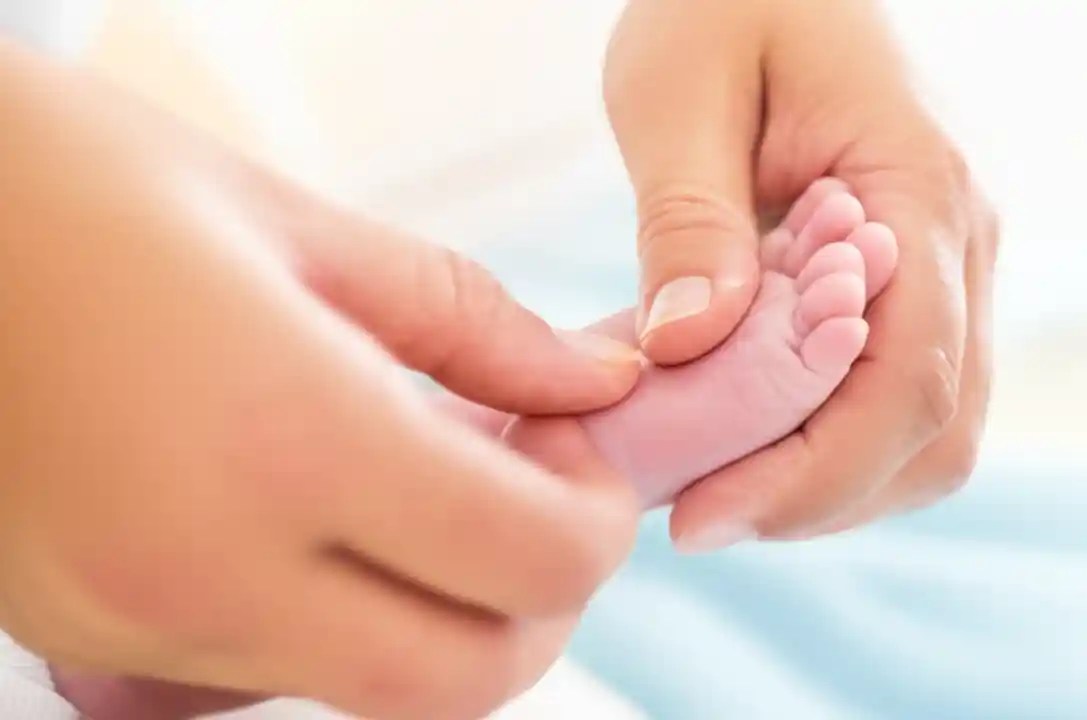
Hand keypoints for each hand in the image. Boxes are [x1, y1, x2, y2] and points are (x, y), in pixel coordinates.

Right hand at [0, 42, 640, 718]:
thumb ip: (473, 323)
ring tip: (430, 484)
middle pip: (467, 679)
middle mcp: (208, 570)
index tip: (577, 443)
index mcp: (284, 440)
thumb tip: (593, 383)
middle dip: (541, 598)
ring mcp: (139, 625)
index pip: (528, 562)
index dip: (594, 517)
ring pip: (372, 688)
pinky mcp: (90, 637)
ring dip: (447, 610)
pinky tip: (331, 511)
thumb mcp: (294, 227)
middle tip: (534, 489)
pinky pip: (273, 670)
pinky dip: (345, 614)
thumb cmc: (78, 192)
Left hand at [604, 0, 998, 548]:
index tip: (701, 516)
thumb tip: (690, 346)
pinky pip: (902, 397)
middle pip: (934, 429)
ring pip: (930, 430)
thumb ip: (690, 218)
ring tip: (713, 489)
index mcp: (921, 189)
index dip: (813, 474)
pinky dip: (832, 445)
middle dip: (819, 498)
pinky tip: (747, 441)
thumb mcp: (680, 89)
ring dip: (829, 483)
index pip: (908, 377)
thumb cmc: (726, 3)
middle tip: (694, 517)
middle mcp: (963, 241)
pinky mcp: (919, 284)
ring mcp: (953, 266)